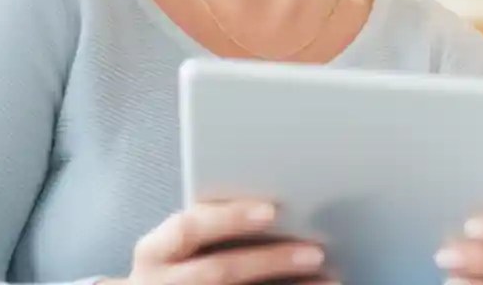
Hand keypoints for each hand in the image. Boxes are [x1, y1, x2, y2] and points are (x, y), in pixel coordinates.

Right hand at [105, 200, 334, 283]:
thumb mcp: (178, 243)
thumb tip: (279, 204)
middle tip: (315, 251)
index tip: (271, 210)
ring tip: (328, 280)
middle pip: (218, 271)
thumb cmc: (178, 262)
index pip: (188, 228)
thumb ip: (213, 223)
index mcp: (154, 251)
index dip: (229, 218)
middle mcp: (162, 283)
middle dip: (269, 261)